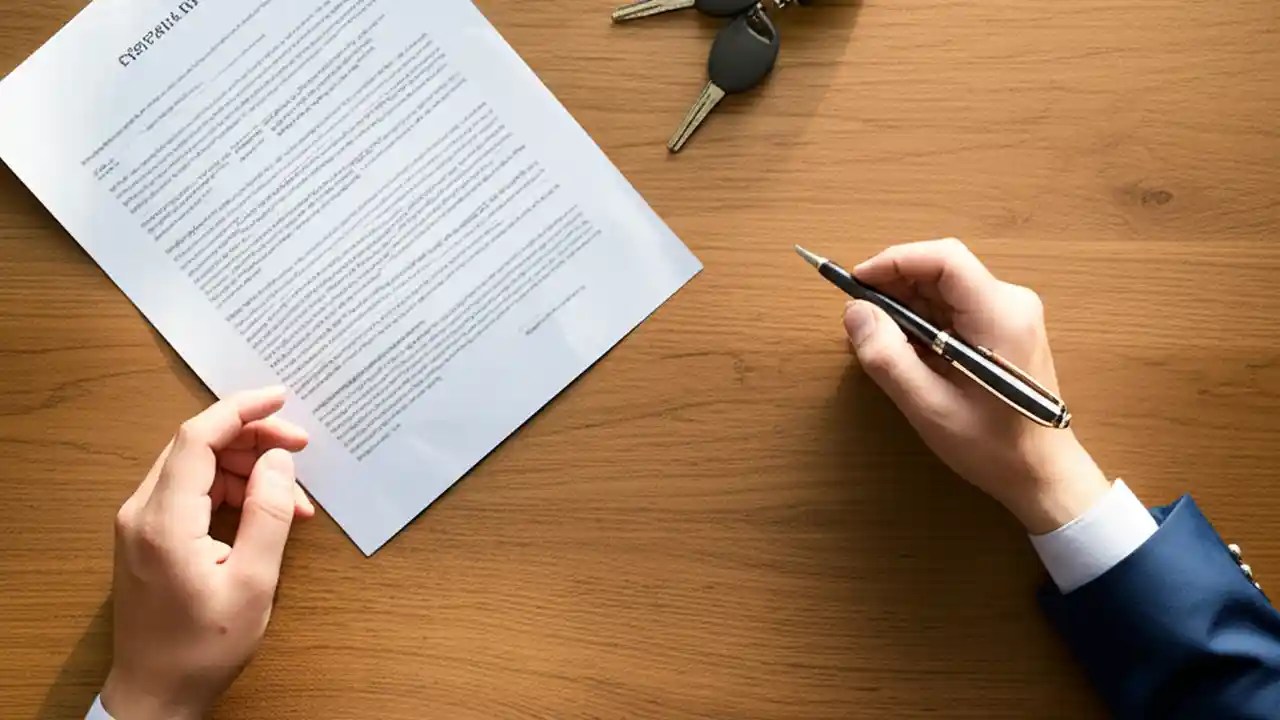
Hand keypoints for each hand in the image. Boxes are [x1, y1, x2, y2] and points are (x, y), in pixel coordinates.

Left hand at [103, 386, 314, 719]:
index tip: (282, 399)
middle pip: (198, 447)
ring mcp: (140, 523)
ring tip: (293, 503)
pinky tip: (266, 513)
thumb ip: (268, 514)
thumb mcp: (254, 583)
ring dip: (248, 472)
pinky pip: (192, 492)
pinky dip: (231, 493)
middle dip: (254, 440)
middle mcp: (141, 512)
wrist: (156, 692)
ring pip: (198, 468)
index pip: (198, 438)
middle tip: (302, 450)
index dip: (241, 410)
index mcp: (164, 520)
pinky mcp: (148, 536)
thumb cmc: (204, 647)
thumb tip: (279, 459)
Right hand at [842, 239, 1108, 533]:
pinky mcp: (1006, 328)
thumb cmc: (992, 446)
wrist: (1043, 474)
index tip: (856, 282)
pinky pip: (956, 308)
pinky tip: (908, 352)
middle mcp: (1011, 302)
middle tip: (860, 318)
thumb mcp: (930, 406)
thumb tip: (854, 311)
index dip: (894, 261)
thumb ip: (887, 356)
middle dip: (895, 286)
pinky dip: (924, 321)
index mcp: (1000, 314)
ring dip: (907, 305)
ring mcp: (1011, 314)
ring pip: (945, 289)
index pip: (944, 259)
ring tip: (881, 341)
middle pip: (942, 270)